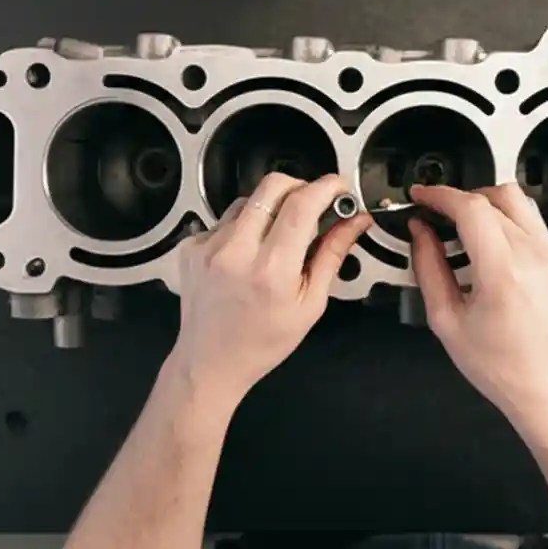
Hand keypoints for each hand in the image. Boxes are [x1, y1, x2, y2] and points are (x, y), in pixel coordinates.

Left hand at [173, 173, 372, 403]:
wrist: (210, 362)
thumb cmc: (263, 342)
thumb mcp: (310, 305)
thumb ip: (332, 256)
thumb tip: (355, 221)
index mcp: (271, 270)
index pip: (301, 206)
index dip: (325, 187)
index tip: (338, 187)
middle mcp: (236, 252)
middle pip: (272, 186)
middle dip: (299, 187)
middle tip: (312, 205)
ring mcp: (209, 247)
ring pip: (248, 200)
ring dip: (270, 209)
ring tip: (276, 240)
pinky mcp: (192, 247)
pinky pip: (225, 219)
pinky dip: (244, 228)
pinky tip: (248, 255)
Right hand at [408, 183, 547, 421]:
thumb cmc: (503, 367)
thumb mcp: (447, 321)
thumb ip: (429, 269)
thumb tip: (421, 235)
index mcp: (504, 271)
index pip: (471, 207)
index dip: (440, 195)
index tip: (424, 197)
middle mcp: (534, 257)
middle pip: (496, 196)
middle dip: (461, 198)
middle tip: (439, 213)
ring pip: (519, 202)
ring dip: (487, 204)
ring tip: (466, 228)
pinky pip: (533, 224)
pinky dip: (507, 222)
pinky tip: (491, 248)